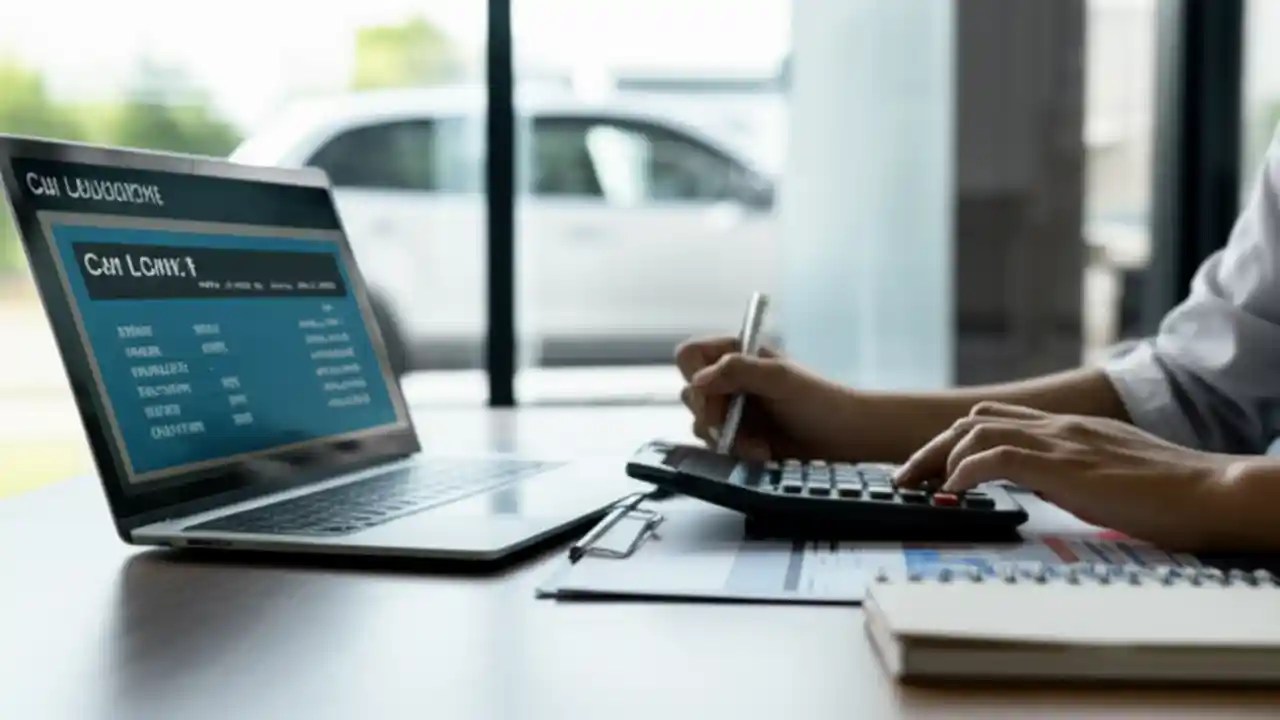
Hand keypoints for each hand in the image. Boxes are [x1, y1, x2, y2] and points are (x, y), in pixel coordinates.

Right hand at [676, 336, 854, 461]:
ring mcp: (733, 410)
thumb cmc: (820, 401)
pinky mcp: (738, 438)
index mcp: (736, 354)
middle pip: (691, 394)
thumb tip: (699, 381)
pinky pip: (717, 446)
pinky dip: (736, 453)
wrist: (845, 439)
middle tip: (733, 428)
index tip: (713, 395)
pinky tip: (762, 454)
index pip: (690, 356)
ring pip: (702, 425)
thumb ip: (739, 370)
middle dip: (712, 416)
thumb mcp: (781, 378)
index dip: (694, 375)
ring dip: (727, 439)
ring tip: (758, 446)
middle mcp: (729, 380)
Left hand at [893, 401, 1233, 547]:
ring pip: (974, 432)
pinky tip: (952, 493)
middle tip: (905, 478)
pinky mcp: (1062, 465)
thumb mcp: (1108, 475)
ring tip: (916, 487)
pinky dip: (964, 472)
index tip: (929, 468)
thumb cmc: (1169, 493)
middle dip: (931, 448)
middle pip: (972, 421)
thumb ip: (1073, 472)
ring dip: (936, 459)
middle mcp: (1057, 427)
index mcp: (1067, 428)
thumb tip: (1045, 485)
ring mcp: (1058, 442)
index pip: (995, 420)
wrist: (1209, 490)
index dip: (954, 442)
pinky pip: (995, 458)